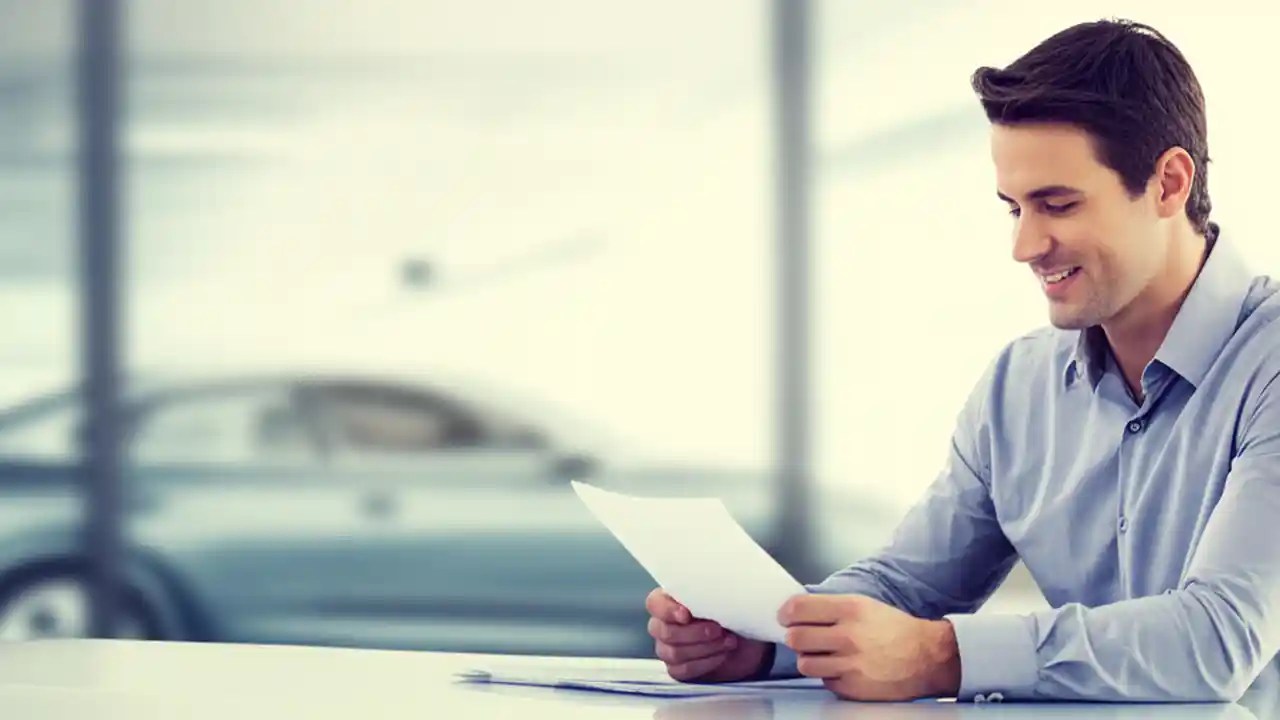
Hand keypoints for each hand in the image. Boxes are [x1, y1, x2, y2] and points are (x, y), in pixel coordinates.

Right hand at [646, 588, 771, 681]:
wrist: (747, 639)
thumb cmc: (730, 611)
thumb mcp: (722, 597)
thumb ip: (709, 592)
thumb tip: (709, 589)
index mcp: (668, 600)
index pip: (654, 604)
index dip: (668, 611)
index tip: (687, 615)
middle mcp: (662, 624)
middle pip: (664, 631)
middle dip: (695, 632)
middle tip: (719, 628)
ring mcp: (667, 648)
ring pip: (673, 653)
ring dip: (704, 648)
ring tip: (727, 641)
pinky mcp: (678, 668)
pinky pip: (683, 670)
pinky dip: (705, 663)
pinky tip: (722, 654)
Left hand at [778, 594, 960, 701]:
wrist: (927, 657)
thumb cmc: (894, 628)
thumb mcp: (863, 605)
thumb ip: (830, 607)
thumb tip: (795, 611)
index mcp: (850, 609)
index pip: (799, 609)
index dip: (786, 613)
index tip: (785, 617)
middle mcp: (848, 636)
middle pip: (795, 638)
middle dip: (795, 637)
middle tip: (803, 637)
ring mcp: (850, 664)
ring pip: (805, 663)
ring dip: (809, 658)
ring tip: (823, 654)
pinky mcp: (853, 688)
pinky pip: (823, 681)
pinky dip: (828, 675)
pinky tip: (842, 667)